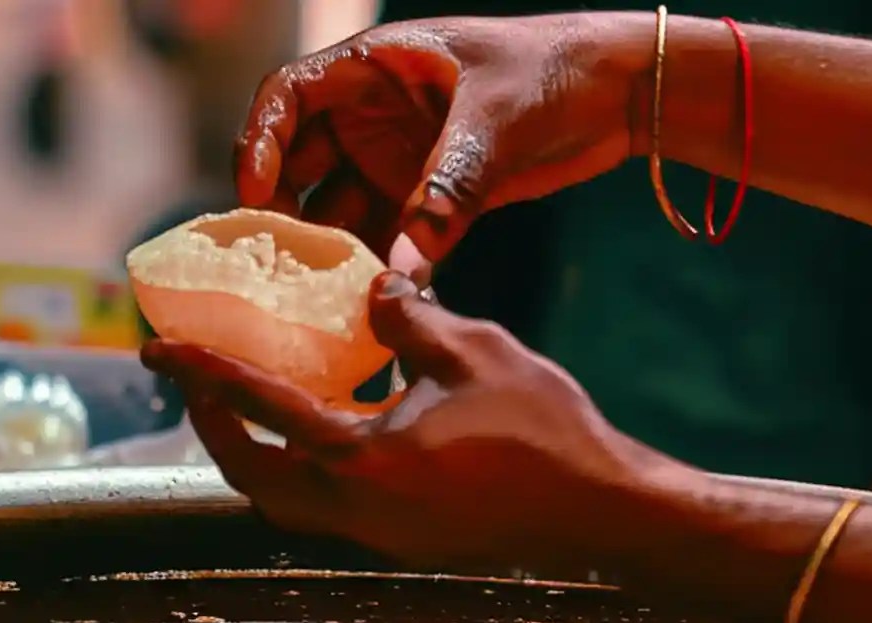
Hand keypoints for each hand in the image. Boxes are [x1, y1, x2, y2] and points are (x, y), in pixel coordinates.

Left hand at [140, 273, 686, 571]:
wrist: (599, 509)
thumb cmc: (543, 428)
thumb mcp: (474, 349)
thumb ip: (409, 320)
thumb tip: (372, 294)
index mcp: (362, 457)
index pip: (262, 407)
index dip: (204, 371)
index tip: (160, 346)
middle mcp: (357, 507)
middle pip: (251, 475)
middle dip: (211, 427)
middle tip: (192, 382)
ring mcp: (378, 533)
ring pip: (283, 502)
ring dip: (254, 455)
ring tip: (242, 407)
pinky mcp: (401, 541)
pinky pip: (324, 509)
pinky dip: (300, 471)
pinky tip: (320, 432)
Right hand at [233, 13, 653, 276]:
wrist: (619, 92)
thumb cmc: (553, 71)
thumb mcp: (495, 121)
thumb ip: (448, 189)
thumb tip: (407, 268)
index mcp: (375, 66)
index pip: (290, 95)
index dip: (260, 140)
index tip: (252, 193)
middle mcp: (371, 112)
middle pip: (299, 162)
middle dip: (283, 211)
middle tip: (273, 264)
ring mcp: (396, 157)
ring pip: (339, 208)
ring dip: (329, 251)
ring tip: (316, 298)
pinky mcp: (426, 197)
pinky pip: (386, 236)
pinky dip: (377, 269)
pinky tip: (369, 306)